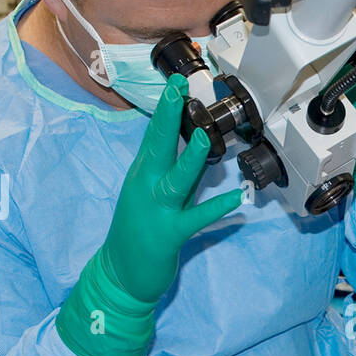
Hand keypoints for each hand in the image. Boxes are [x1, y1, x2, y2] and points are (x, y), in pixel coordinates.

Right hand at [57, 73, 241, 355]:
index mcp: (141, 175)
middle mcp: (145, 187)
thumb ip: (167, 171)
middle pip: (158, 147)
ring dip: (191, 160)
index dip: (166, 109)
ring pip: (175, 180)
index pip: (154, 136)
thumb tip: (193, 146)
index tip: (176, 81)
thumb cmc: (137, 230)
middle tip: (180, 88)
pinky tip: (235, 199)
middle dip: (169, 117)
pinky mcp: (169, 234)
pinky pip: (195, 218)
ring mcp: (156, 210)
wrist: (120, 274)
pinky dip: (216, 209)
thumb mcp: (147, 193)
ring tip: (208, 139)